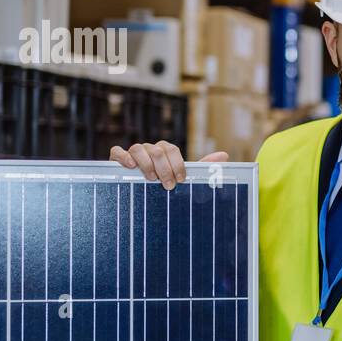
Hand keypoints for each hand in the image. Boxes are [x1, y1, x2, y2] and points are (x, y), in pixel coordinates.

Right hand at [110, 141, 228, 189]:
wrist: (142, 192)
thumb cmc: (165, 182)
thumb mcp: (182, 176)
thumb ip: (201, 167)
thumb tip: (224, 156)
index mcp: (166, 151)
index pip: (172, 149)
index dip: (177, 164)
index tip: (181, 180)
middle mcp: (150, 149)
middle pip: (157, 150)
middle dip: (164, 168)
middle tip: (168, 185)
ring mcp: (133, 152)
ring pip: (139, 148)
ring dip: (147, 164)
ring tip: (151, 179)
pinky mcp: (117, 159)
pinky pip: (117, 151)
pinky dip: (123, 156)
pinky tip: (130, 166)